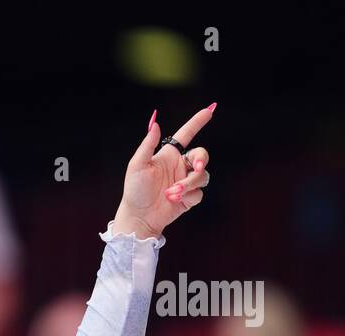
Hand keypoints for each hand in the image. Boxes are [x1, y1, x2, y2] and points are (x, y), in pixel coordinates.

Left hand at [113, 104, 215, 238]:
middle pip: (202, 155)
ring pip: (202, 175)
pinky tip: (174, 201)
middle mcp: (179, 166)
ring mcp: (185, 181)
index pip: (186, 134)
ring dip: (189, 184)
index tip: (210, 110)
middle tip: (194, 168)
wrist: (138, 216)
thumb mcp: (137, 165)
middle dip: (201, 160)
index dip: (198, 122)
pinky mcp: (189, 197)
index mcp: (168, 155)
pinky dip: (188, 196)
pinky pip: (198, 193)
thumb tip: (155, 124)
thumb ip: (147, 145)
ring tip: (171, 193)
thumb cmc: (135, 190)